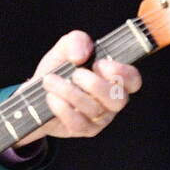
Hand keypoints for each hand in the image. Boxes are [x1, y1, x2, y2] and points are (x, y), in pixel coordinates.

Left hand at [18, 30, 140, 140]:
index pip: (133, 80)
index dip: (121, 73)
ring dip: (69, 92)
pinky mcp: (83, 129)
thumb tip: (81, 55)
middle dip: (94, 84)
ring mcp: (99, 118)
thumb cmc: (58, 70)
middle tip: (75, 74)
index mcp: (115, 78)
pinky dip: (62, 108)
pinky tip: (51, 97)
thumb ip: (77, 40)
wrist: (35, 93)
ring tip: (50, 81)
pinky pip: (78, 123)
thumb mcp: (65, 48)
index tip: (99, 64)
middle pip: (118, 99)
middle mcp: (111, 100)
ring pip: (94, 110)